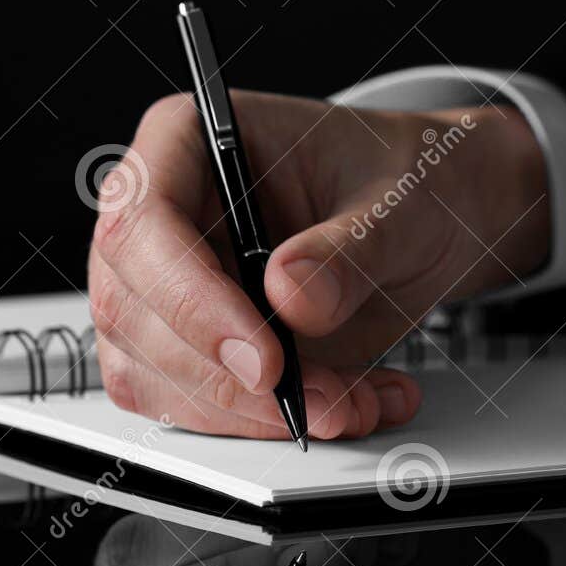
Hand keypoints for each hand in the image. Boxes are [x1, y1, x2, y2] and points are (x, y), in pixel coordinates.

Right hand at [87, 91, 548, 437]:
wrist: (430, 217)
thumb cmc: (405, 180)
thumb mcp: (400, 203)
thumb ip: (348, 247)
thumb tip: (290, 293)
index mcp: (189, 140)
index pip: (143, 222)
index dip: (192, 301)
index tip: (264, 360)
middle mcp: (162, 215)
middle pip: (134, 311)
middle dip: (232, 380)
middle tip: (326, 400)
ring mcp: (166, 286)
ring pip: (156, 374)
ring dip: (256, 414)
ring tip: (358, 402)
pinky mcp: (190, 346)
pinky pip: (193, 405)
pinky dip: (267, 425)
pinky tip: (347, 404)